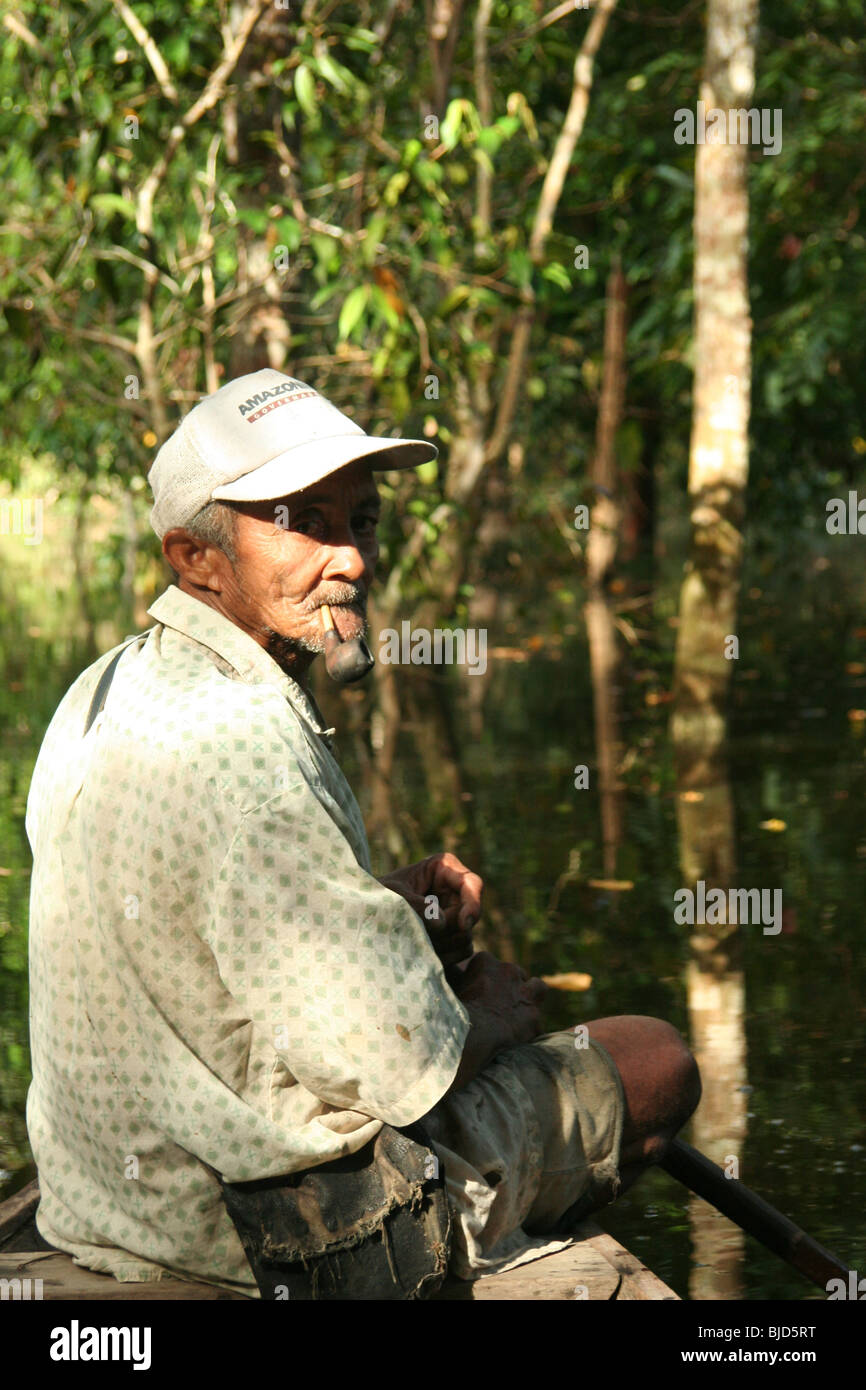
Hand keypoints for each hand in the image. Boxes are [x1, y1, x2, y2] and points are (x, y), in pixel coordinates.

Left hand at [378, 851, 481, 965]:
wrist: (363, 918)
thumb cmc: (375, 898)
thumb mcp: (392, 897)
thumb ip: (416, 906)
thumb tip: (441, 922)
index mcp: (442, 867)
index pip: (472, 884)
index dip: (473, 904)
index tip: (463, 925)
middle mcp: (453, 888)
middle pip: (471, 914)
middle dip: (451, 930)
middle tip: (426, 940)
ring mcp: (454, 912)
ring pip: (466, 935)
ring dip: (445, 946)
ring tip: (417, 946)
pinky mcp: (450, 933)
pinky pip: (461, 949)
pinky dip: (445, 956)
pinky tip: (422, 954)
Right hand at [452, 951, 547, 1049]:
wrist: (469, 1035)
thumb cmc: (455, 1011)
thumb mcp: (450, 988)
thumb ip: (456, 978)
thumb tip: (452, 976)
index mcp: (486, 962)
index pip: (491, 964)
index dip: (488, 979)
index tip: (482, 992)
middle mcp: (509, 971)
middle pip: (516, 974)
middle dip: (511, 987)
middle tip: (500, 1005)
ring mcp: (524, 992)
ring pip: (537, 988)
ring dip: (530, 998)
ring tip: (520, 1013)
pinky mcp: (533, 1016)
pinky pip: (535, 1022)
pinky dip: (529, 1029)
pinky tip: (519, 1039)